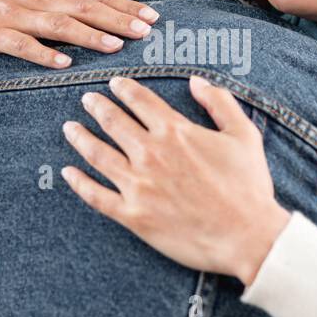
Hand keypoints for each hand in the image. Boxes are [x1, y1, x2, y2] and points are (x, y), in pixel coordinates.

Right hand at [0, 0, 158, 68]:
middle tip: (147, 32)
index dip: (126, 7)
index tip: (154, 17)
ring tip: (115, 46)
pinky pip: (22, 45)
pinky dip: (43, 54)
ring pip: (58, 25)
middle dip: (118, 20)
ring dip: (88, 35)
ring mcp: (17, 16)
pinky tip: (63, 63)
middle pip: (85, 9)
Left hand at [60, 75, 290, 285]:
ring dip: (80, 137)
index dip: (124, 89)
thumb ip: (219, 103)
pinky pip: (96, 196)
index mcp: (175, 132)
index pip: (141, 101)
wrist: (247, 236)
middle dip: (97, 107)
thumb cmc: (248, 186)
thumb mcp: (244, 135)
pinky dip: (79, 183)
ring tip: (69, 127)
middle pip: (114, 122)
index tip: (114, 84)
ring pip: (98, 154)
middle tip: (87, 99)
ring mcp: (138, 185)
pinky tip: (68, 172)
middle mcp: (151, 154)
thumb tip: (197, 81)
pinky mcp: (133, 215)